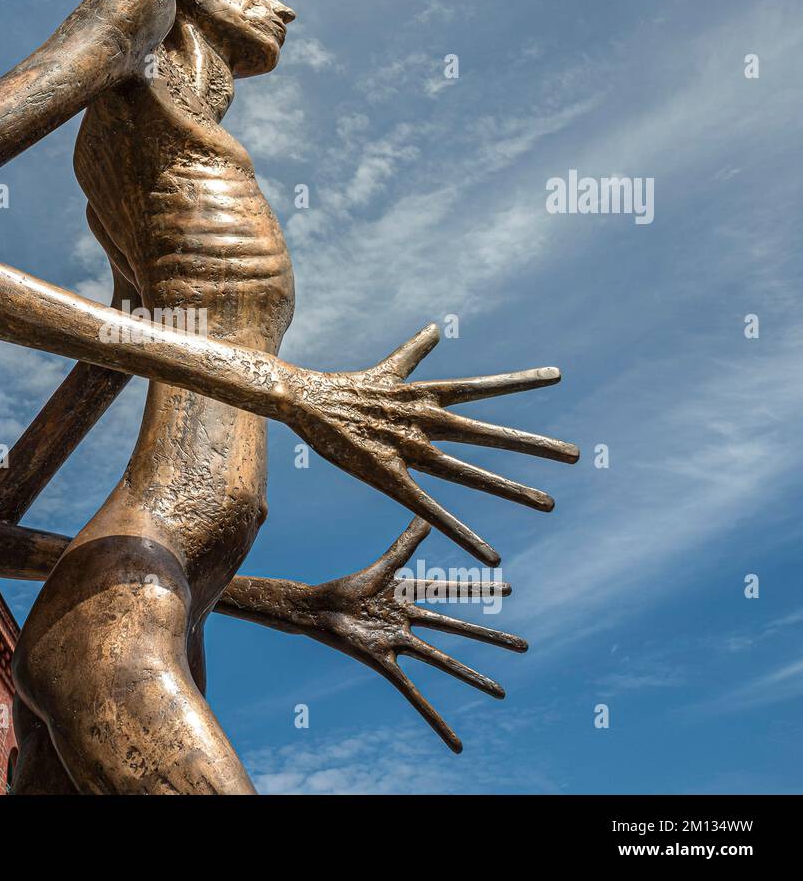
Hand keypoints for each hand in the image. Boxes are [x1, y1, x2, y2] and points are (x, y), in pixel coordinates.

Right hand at [289, 323, 577, 564]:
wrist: (304, 399)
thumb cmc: (344, 388)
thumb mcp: (388, 368)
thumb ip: (415, 351)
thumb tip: (436, 327)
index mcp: (425, 397)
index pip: (480, 388)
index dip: (518, 383)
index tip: (557, 376)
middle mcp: (425, 421)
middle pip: (489, 435)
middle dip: (532, 445)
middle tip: (576, 455)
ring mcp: (409, 449)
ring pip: (470, 474)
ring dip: (511, 490)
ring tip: (549, 505)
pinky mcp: (389, 477)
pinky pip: (433, 512)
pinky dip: (464, 534)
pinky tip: (490, 553)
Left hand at [306, 517, 524, 752]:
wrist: (316, 609)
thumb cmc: (347, 589)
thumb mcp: (383, 566)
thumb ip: (406, 544)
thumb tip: (427, 517)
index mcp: (409, 600)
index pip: (451, 592)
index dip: (477, 590)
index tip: (508, 590)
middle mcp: (409, 624)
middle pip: (457, 630)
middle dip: (490, 638)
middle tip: (524, 646)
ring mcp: (399, 645)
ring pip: (443, 663)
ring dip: (472, 678)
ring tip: (501, 692)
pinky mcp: (385, 663)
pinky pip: (413, 694)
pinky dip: (433, 717)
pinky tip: (452, 738)